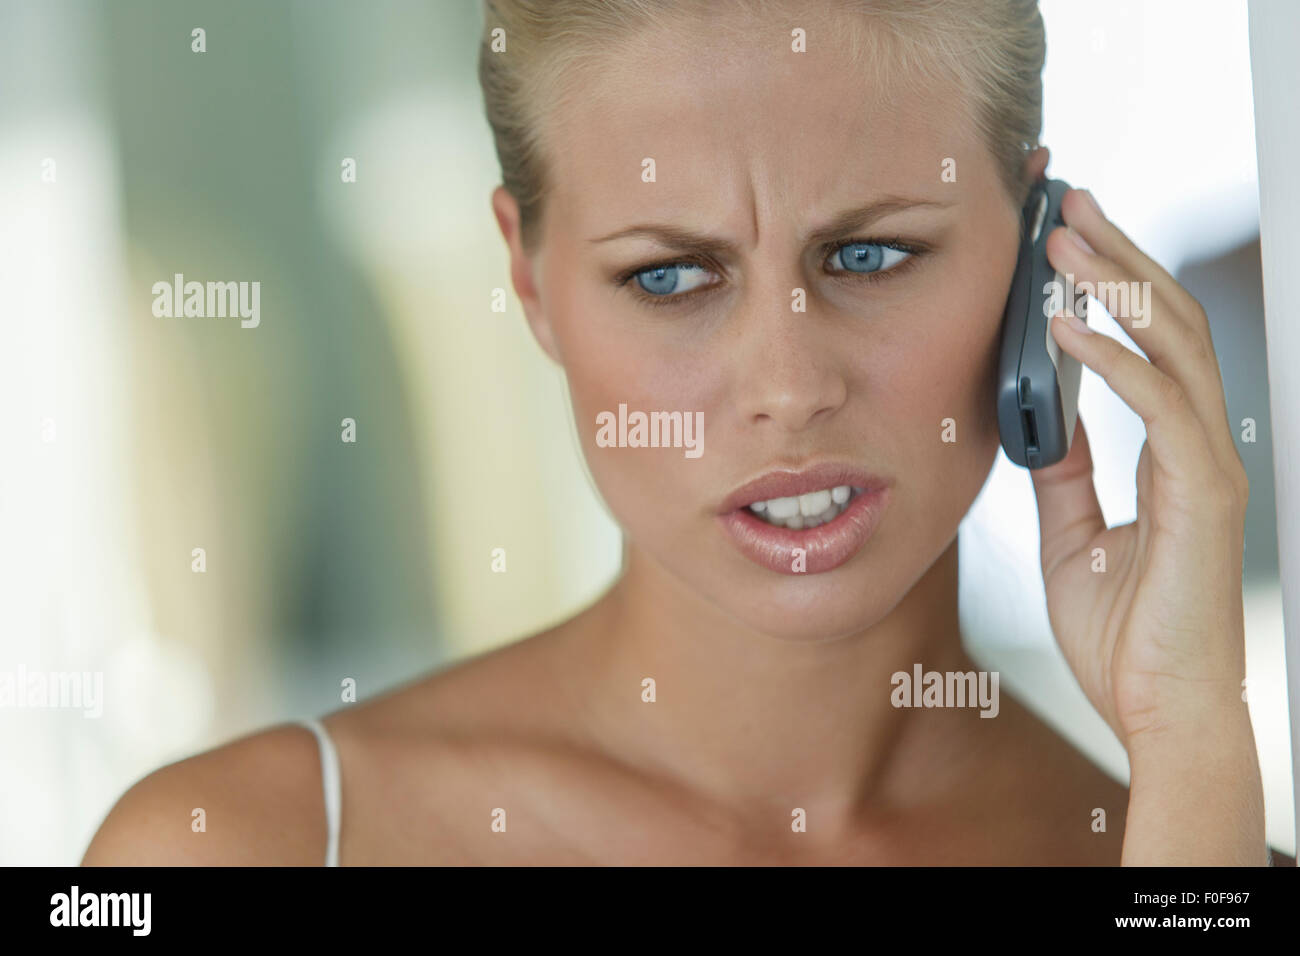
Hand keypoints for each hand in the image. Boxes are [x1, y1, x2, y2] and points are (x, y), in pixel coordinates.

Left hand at [1029, 187, 1252, 751]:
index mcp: (1172, 453)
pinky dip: (1115, 357)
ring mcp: (1209, 466)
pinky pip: (1159, 406)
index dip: (1114, 283)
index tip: (1067, 237)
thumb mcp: (1073, 535)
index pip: (1150, 344)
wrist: (1157, 711)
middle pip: (1168, 323)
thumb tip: (1043, 420)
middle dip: (1118, 254)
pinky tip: (1067, 322)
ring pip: (1175, 344)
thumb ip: (1065, 473)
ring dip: (1118, 282)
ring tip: (1063, 236)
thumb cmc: (1124, 634)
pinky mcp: (1203, 494)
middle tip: (1066, 202)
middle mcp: (1199, 446)